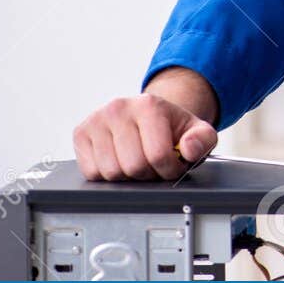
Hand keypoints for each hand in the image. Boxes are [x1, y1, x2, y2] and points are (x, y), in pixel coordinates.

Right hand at [73, 68, 218, 180]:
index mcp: (149, 105)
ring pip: (111, 172)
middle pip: (133, 167)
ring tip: (138, 162)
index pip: (157, 155)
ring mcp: (96, 120)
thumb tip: (188, 148)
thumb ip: (203, 139)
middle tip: (154, 166)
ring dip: (128, 177)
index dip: (169, 170)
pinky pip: (91, 173)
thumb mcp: (197, 131)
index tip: (173, 166)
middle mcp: (119, 108)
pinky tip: (119, 161)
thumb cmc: (172, 128)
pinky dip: (107, 176)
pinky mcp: (80, 133)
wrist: (148, 115)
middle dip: (148, 175)